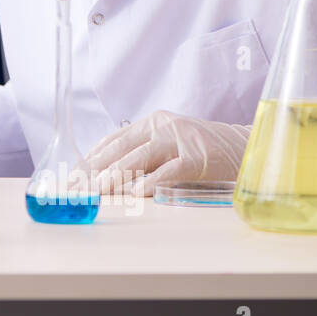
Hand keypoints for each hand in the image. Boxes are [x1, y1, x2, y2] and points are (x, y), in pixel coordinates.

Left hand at [80, 110, 250, 196]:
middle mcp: (162, 126)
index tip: (73, 175)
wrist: (243, 147)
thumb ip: (140, 155)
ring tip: (99, 190)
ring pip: (141, 157)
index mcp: (151, 123)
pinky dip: (153, 182)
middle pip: (122, 148)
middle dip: (97, 169)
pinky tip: (138, 193)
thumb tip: (102, 176)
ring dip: (117, 175)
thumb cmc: (200, 151)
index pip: (113, 140)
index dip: (91, 158)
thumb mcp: (166, 146)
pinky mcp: (199, 157)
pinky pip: (171, 170)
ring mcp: (181, 139)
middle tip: (79, 187)